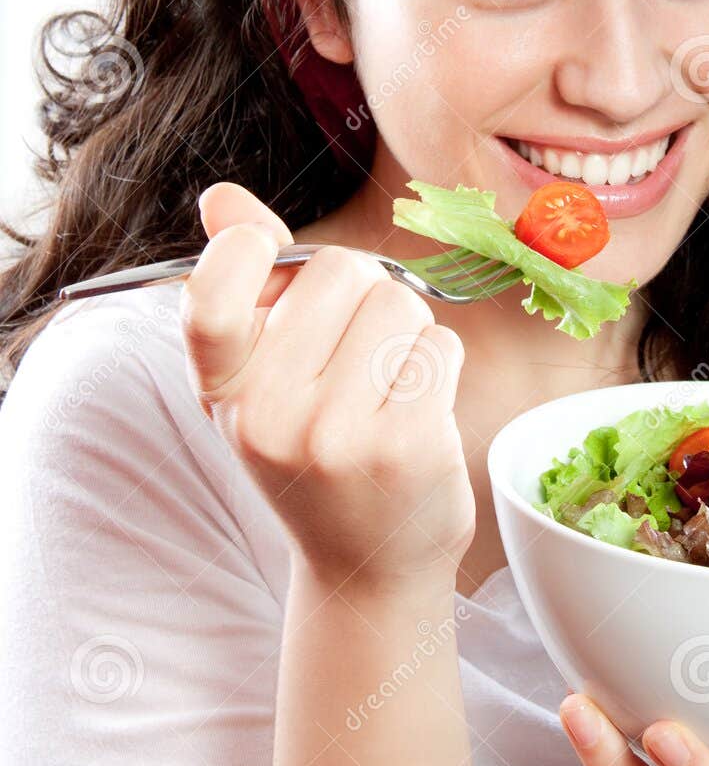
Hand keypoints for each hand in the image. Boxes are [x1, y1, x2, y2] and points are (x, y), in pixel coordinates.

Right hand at [180, 181, 474, 592]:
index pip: (211, 292)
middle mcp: (268, 415)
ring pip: (400, 303)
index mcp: (223, 389)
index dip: (247, 251)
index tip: (267, 258)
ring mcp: (337, 434)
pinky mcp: (404, 445)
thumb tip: (222, 198)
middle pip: (341, 270)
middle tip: (353, 356)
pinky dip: (438, 366)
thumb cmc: (314, 453)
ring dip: (408, 332)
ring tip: (385, 388)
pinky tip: (416, 411)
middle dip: (363, 295)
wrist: (366, 566)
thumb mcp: (263, 379)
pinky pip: (440, 346)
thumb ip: (249, 284)